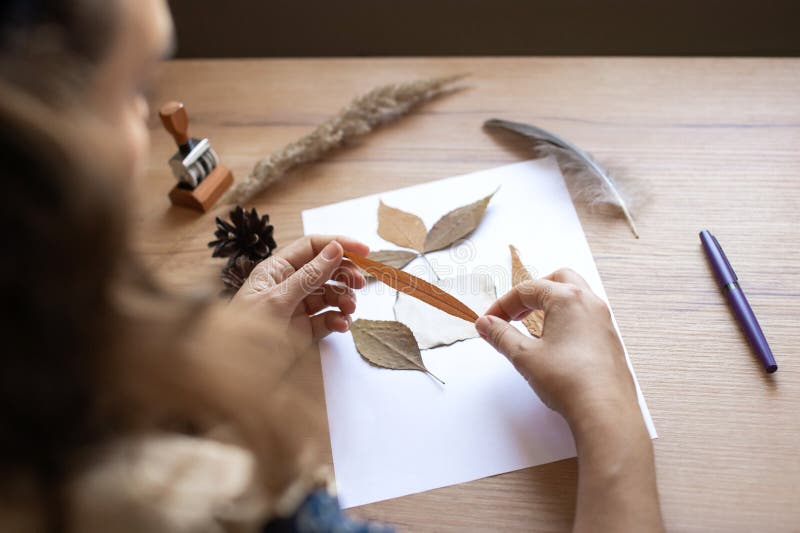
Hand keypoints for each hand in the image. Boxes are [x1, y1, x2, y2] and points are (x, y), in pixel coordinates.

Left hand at [231, 235, 368, 349]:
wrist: (234, 374)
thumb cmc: (244, 332)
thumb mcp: (277, 300)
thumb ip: (309, 276)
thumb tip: (335, 250)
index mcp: (277, 270)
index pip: (312, 247)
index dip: (339, 244)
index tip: (365, 250)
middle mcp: (289, 285)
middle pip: (326, 270)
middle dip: (345, 275)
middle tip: (360, 284)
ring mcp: (298, 307)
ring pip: (330, 295)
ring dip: (344, 299)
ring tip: (349, 308)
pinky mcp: (305, 329)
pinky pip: (328, 318)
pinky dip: (338, 319)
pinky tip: (341, 325)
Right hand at [475, 268, 639, 428]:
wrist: (604, 411)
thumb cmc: (571, 381)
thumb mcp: (524, 356)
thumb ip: (501, 335)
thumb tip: (486, 324)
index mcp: (568, 299)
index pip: (528, 289)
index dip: (503, 304)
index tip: (490, 321)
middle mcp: (590, 303)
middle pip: (557, 280)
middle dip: (532, 293)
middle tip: (515, 313)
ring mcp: (604, 321)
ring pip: (575, 297)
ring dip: (551, 305)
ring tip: (533, 328)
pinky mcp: (609, 340)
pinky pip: (585, 317)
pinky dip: (567, 319)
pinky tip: (555, 344)